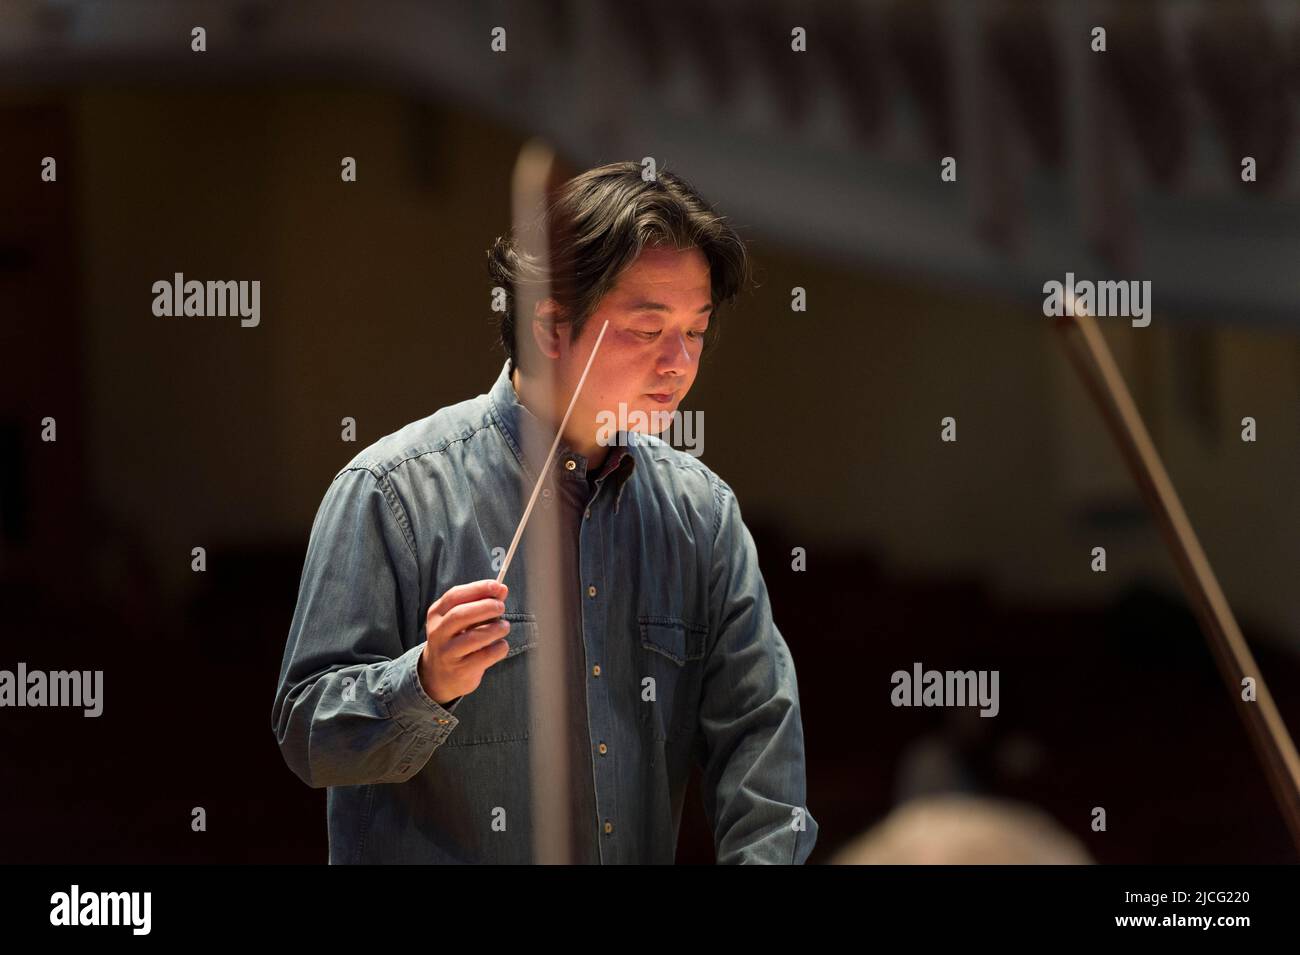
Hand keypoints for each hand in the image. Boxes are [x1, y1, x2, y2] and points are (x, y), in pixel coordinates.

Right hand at [418, 580, 510, 705]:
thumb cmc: (457, 639)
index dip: (478, 588)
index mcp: (436, 614)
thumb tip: (502, 589)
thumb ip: (481, 603)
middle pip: (460, 614)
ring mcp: (447, 653)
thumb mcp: (463, 620)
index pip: (455, 596)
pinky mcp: (460, 670)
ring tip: (504, 627)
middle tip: (501, 607)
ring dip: (495, 629)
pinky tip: (502, 645)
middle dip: (486, 607)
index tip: (497, 586)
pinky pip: (484, 656)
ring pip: (473, 637)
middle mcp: (438, 632)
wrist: (440, 676)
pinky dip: (498, 648)